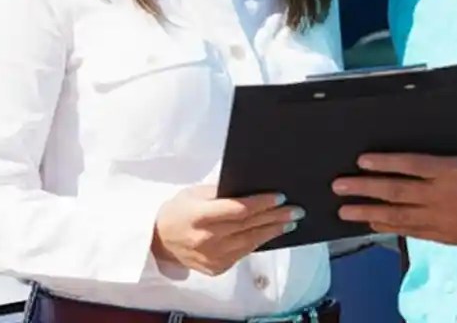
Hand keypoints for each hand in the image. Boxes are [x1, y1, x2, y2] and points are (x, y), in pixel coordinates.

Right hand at [151, 185, 303, 275]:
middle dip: (275, 217)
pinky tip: (271, 233)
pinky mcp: (217, 268)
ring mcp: (212, 256)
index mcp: (198, 216)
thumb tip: (250, 189)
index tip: (279, 197)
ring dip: (272, 231)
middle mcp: (206, 239)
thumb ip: (219, 192)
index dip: (261, 203)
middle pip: (248, 226)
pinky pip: (243, 253)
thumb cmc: (178, 211)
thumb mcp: (193, 193)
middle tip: (296, 210)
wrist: (160, 241)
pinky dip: (258, 242)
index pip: (237, 209)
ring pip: (250, 242)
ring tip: (290, 222)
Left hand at [332, 152, 456, 246]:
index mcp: (450, 169)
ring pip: (398, 215)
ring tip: (345, 210)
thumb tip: (412, 153)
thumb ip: (442, 158)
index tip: (360, 160)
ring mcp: (442, 218)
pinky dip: (390, 226)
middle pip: (396, 191)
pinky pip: (411, 231)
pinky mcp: (445, 235)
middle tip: (339, 186)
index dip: (383, 162)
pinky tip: (372, 222)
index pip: (409, 164)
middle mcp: (442, 194)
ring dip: (369, 211)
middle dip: (364, 188)